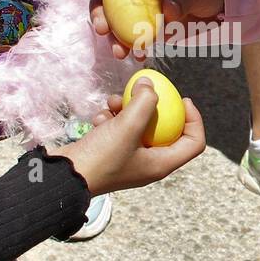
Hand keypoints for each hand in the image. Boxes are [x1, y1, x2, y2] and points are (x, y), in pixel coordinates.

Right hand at [51, 84, 205, 193]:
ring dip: (127, 109)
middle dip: (152, 108)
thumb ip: (144, 102)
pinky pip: (119, 130)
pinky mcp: (111, 153)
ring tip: (112, 102)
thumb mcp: (128, 126)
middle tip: (143, 92)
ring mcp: (129, 159)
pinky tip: (99, 118)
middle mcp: (148, 163)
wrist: (64, 176)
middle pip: (165, 130)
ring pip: (138, 126)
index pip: (194, 143)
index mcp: (161, 164)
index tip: (182, 99)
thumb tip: (149, 84)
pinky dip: (111, 119)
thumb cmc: (101, 157)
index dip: (194, 120)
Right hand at [86, 0, 225, 60]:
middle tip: (101, 29)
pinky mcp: (144, 25)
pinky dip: (132, 48)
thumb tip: (168, 11)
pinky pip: (131, 36)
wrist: (216, 5)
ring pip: (114, 20)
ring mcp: (137, 6)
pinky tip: (140, 57)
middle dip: (98, 12)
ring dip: (112, 37)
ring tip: (119, 53)